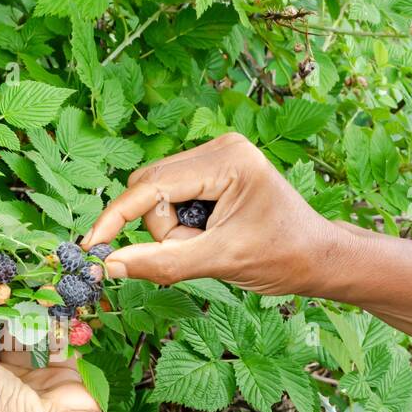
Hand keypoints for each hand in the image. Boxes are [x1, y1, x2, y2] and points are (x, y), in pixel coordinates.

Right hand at [81, 133, 347, 295]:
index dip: (118, 217)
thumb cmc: (283, 257)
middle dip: (162, 229)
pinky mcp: (214, 171)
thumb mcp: (220, 262)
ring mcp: (217, 157)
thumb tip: (111, 264)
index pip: (153, 186)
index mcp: (227, 159)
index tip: (91, 245)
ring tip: (210, 245)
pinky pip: (173, 198)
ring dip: (172, 230)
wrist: (319, 258)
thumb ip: (163, 262)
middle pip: (151, 189)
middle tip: (195, 252)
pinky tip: (209, 235)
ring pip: (158, 196)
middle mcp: (219, 147)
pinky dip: (181, 226)